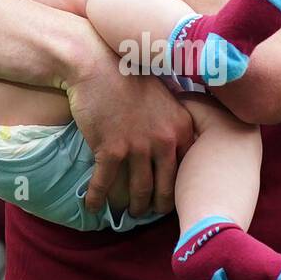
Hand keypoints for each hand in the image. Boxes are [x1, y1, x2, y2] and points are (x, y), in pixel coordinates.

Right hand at [62, 40, 193, 216]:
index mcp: (181, 127)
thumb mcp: (165, 97)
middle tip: (149, 213)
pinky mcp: (110, 149)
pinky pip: (105, 184)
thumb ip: (175, 123)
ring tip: (126, 212)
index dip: (180, 188)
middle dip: (157, 207)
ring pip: (138, 191)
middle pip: (165, 187)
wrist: (96, 66)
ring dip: (131, 206)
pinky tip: (92, 206)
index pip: (188, 169)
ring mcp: (137, 146)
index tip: (173, 197)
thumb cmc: (129, 78)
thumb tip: (180, 146)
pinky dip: (97, 198)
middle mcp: (164, 140)